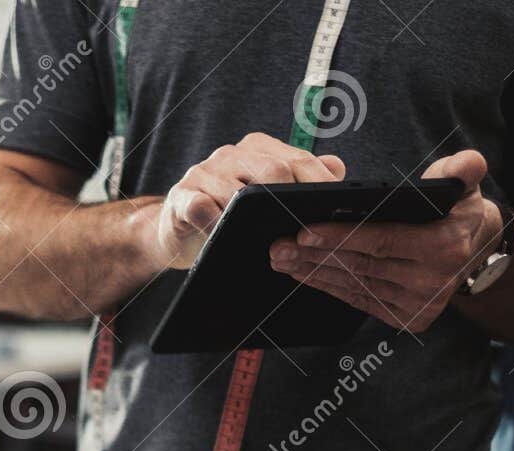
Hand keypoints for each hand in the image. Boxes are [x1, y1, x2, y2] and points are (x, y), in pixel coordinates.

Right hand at [155, 133, 345, 269]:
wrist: (176, 229)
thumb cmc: (227, 214)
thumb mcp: (264, 196)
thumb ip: (300, 178)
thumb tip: (337, 167)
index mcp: (258, 149)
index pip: (298, 158)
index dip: (319, 181)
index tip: (335, 205)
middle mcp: (231, 155)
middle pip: (273, 170)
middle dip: (291, 200)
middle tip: (303, 227)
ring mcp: (204, 173)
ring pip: (238, 189)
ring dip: (253, 216)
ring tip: (268, 239)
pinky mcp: (182, 196)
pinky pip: (202, 207)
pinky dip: (215, 223)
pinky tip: (224, 235)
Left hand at [268, 150, 502, 333]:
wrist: (473, 252)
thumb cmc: (457, 211)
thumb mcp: (466, 185)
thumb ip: (464, 169)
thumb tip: (464, 165)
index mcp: (444, 248)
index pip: (382, 241)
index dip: (341, 236)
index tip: (303, 231)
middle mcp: (431, 282)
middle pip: (360, 265)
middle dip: (314, 254)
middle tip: (277, 246)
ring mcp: (417, 304)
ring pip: (354, 284)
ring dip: (313, 272)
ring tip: (282, 258)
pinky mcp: (404, 317)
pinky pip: (357, 299)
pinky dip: (327, 285)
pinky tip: (302, 273)